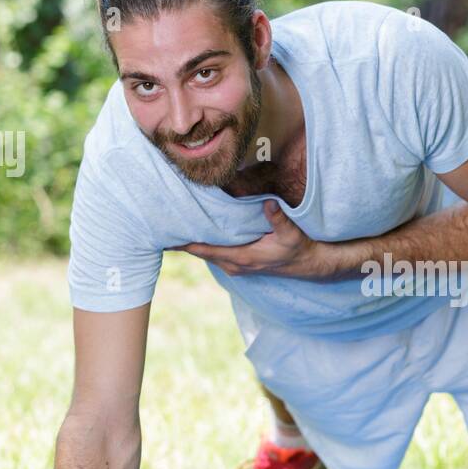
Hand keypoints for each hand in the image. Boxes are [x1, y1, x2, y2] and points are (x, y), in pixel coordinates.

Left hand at [167, 200, 335, 278]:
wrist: (308, 265)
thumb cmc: (298, 249)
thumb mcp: (291, 234)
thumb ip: (278, 219)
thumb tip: (268, 203)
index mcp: (242, 257)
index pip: (206, 250)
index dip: (185, 243)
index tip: (166, 235)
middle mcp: (234, 264)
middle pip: (200, 252)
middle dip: (181, 241)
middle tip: (159, 225)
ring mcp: (235, 265)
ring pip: (205, 253)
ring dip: (190, 242)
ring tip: (171, 227)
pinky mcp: (238, 261)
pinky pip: (213, 253)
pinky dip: (201, 243)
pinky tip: (193, 231)